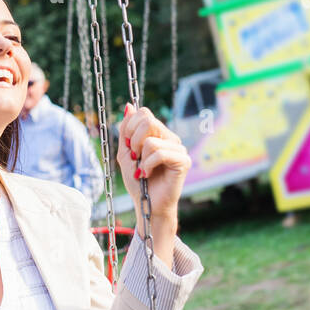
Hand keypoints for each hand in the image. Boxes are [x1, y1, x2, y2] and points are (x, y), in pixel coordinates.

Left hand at [116, 103, 190, 221]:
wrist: (146, 204)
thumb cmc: (137, 181)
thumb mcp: (125, 152)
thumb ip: (126, 130)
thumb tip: (129, 106)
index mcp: (157, 133)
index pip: (144, 113)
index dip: (130, 127)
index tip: (128, 145)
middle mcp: (170, 137)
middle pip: (148, 121)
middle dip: (134, 140)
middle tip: (134, 156)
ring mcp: (178, 148)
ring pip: (151, 140)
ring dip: (141, 158)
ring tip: (143, 170)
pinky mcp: (183, 161)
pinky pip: (160, 153)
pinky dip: (148, 165)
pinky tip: (148, 174)